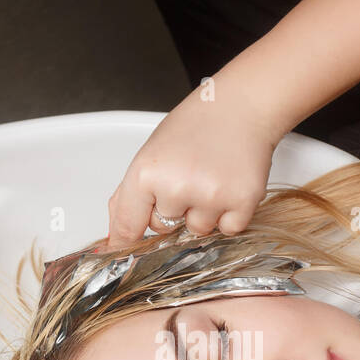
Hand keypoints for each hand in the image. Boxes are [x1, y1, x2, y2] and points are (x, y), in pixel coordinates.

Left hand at [104, 88, 287, 248]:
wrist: (243, 106)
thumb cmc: (197, 125)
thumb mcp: (152, 152)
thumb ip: (130, 194)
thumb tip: (115, 234)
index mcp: (147, 172)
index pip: (127, 225)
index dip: (125, 241)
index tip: (121, 253)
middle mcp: (177, 187)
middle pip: (163, 228)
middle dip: (174, 210)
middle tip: (189, 177)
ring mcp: (210, 197)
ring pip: (197, 231)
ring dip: (203, 213)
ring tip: (211, 179)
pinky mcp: (242, 202)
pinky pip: (227, 229)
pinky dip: (230, 215)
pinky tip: (229, 186)